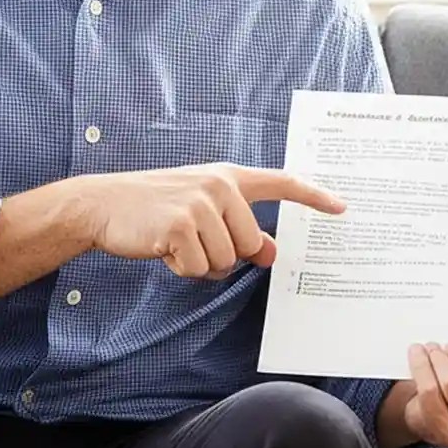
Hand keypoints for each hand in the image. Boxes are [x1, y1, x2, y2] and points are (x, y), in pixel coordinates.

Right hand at [77, 162, 344, 278]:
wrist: (105, 205)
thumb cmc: (157, 210)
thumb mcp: (203, 213)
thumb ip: (240, 230)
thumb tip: (272, 254)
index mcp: (228, 178)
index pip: (281, 183)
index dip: (313, 197)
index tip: (342, 207)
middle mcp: (219, 186)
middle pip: (251, 245)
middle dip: (224, 255)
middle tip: (193, 240)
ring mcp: (200, 204)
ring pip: (226, 261)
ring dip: (200, 263)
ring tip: (174, 241)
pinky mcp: (180, 225)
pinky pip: (199, 269)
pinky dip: (181, 268)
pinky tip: (162, 247)